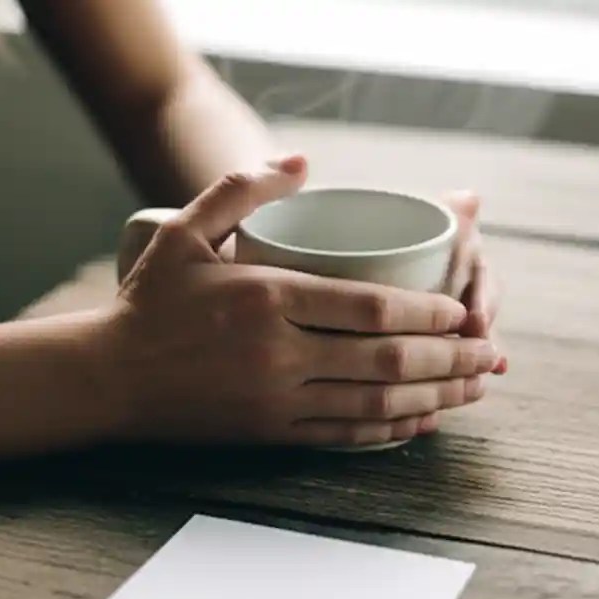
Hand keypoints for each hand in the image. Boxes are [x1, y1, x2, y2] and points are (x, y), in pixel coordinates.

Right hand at [98, 155, 501, 445]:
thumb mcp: (185, 231)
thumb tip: (304, 163)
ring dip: (435, 398)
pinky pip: (345, 436)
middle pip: (386, 361)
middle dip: (450, 360)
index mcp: (266, 298)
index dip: (428, 314)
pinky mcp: (270, 432)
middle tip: (490, 355)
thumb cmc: (150, 301)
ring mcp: (276, 400)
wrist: (108, 377)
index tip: (462, 311)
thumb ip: (243, 190)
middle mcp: (278, 354)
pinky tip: (423, 422)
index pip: (370, 309)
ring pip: (374, 404)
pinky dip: (392, 431)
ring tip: (474, 389)